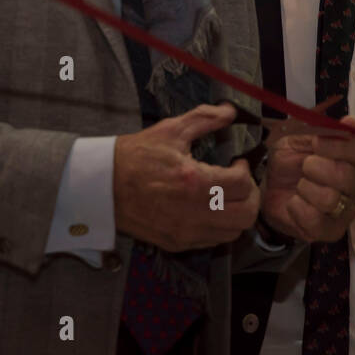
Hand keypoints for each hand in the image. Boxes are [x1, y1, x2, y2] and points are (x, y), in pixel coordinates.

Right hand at [112, 103, 259, 252]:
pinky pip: (212, 241)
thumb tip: (230, 111)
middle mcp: (193, 212)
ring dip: (238, 213)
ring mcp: (185, 231)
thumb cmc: (135, 157)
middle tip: (241, 182)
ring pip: (233, 233)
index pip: (243, 184)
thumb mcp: (170, 130)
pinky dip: (220, 227)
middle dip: (251, 196)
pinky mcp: (177, 243)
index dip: (246, 170)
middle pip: (246, 215)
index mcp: (194, 181)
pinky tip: (210, 209)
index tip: (237, 162)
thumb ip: (204, 118)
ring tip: (228, 196)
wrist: (103, 186)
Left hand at [261, 114, 354, 242]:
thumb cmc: (289, 161)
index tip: (315, 143)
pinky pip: (315, 221)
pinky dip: (297, 208)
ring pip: (330, 200)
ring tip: (299, 186)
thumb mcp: (298, 138)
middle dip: (317, 168)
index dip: (337, 146)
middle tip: (305, 166)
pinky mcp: (332, 231)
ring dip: (305, 188)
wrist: (269, 190)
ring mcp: (347, 211)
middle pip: (348, 177)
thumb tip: (352, 121)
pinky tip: (294, 203)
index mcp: (353, 160)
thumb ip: (323, 130)